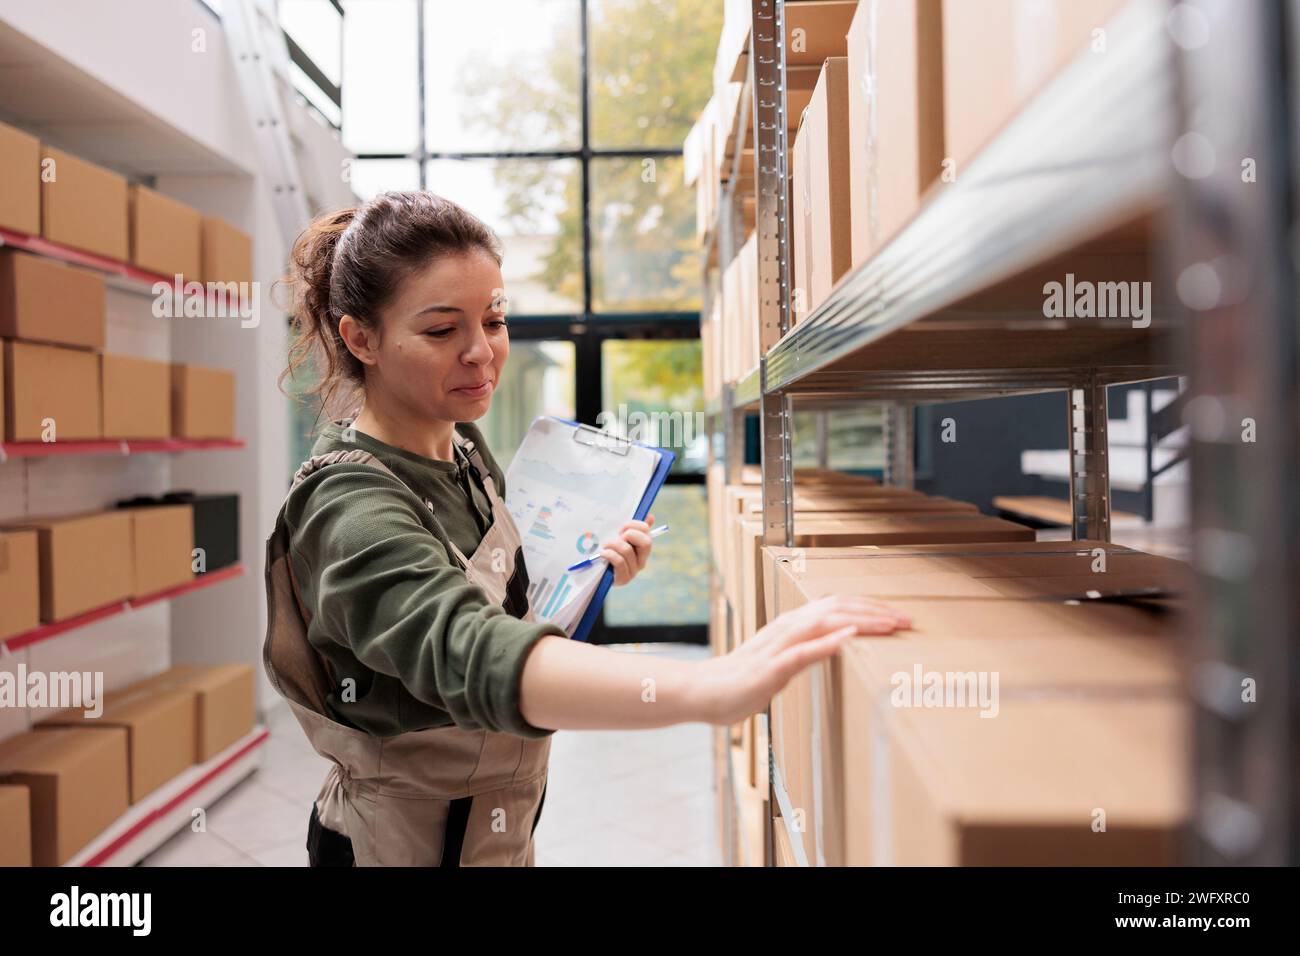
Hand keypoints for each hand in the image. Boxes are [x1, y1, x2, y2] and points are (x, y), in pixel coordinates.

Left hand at [600, 513, 654, 585]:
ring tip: (605, 545)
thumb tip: (650, 517)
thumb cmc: (609, 553)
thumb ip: (633, 528)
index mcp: (643, 549)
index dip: (635, 525)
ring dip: (614, 544)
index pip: (647, 533)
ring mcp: (633, 571)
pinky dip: (609, 554)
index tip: (622, 527)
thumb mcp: (619, 539)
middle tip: (618, 535)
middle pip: (646, 542)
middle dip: (630, 534)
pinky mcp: (623, 579)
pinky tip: (603, 553)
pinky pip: (619, 562)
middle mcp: (641, 561)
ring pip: (628, 550)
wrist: (596, 575)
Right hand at [692, 596, 911, 724]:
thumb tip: (833, 652)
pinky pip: (802, 651)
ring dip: (861, 621)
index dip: (869, 608)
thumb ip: (805, 654)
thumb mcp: (781, 665)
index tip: (898, 617)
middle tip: (908, 621)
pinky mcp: (771, 667)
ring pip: (825, 623)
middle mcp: (787, 628)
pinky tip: (849, 638)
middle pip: (837, 607)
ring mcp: (778, 645)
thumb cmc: (740, 683)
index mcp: (791, 626)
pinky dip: (828, 642)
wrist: (702, 692)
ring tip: (889, 625)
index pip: (836, 607)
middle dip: (875, 611)